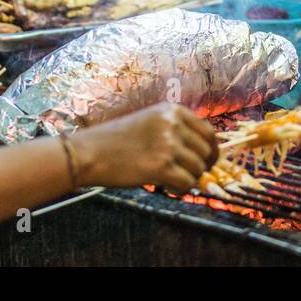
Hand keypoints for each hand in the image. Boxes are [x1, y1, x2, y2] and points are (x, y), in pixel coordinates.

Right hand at [72, 103, 218, 193]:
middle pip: (206, 151)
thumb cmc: (115, 140)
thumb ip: (175, 129)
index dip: (211, 149)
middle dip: (201, 166)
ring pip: (198, 169)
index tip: (208, 160)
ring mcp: (168, 145)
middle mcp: (173, 124)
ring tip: (172, 181)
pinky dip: (180, 189)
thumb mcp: (149, 122)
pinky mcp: (162, 167)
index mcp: (172, 110)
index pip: (208, 130)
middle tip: (189, 175)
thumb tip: (203, 149)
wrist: (89, 152)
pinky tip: (167, 188)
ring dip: (189, 178)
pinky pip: (187, 183)